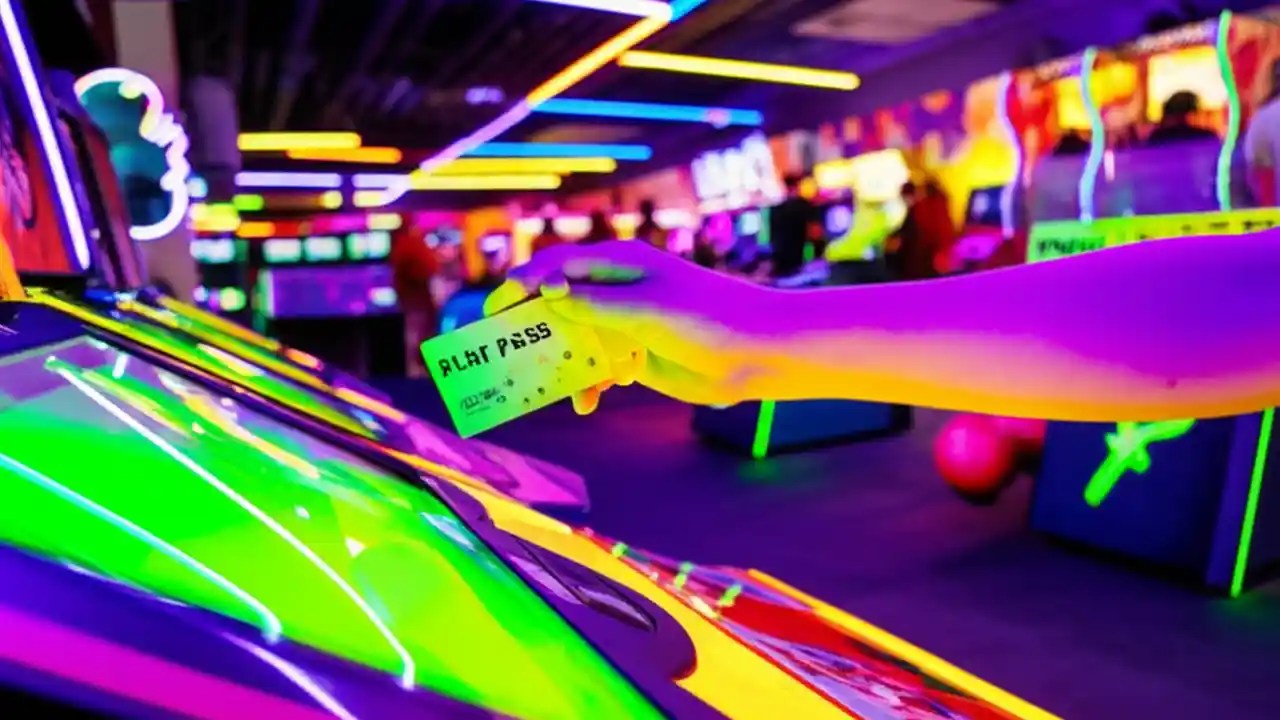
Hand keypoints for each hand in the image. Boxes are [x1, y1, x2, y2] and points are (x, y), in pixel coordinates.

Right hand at [485, 241, 774, 412]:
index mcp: (618, 264)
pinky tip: (588, 403)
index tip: (494, 310)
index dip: (521, 286)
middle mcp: (616, 289)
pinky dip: (588, 383)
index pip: (555, 268)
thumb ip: (595, 304)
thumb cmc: (707, 318)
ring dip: (559, 364)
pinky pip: (596, 367)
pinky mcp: (636, 355)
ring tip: (547, 388)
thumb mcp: (647, 309)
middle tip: (501, 352)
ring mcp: (625, 324)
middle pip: (557, 305)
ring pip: (573, 340)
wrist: (756, 354)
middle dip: (531, 328)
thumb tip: (547, 294)